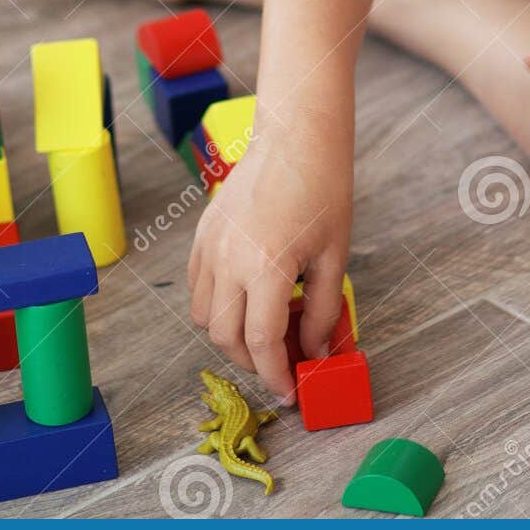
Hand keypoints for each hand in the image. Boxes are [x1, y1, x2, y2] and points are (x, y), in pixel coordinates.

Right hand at [188, 118, 352, 402]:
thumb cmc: (322, 190)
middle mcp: (228, 261)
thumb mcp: (333, 256)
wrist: (295, 138)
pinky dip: (216, 303)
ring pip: (203, 316)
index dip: (275, 376)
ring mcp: (209, 246)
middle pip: (225, 338)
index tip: (290, 391)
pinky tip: (247, 296)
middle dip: (252, 362)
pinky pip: (196, 285)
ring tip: (264, 328)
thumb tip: (315, 352)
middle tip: (281, 363)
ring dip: (230, 334)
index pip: (261, 344)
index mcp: (266, 268)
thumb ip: (321, 311)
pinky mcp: (202, 233)